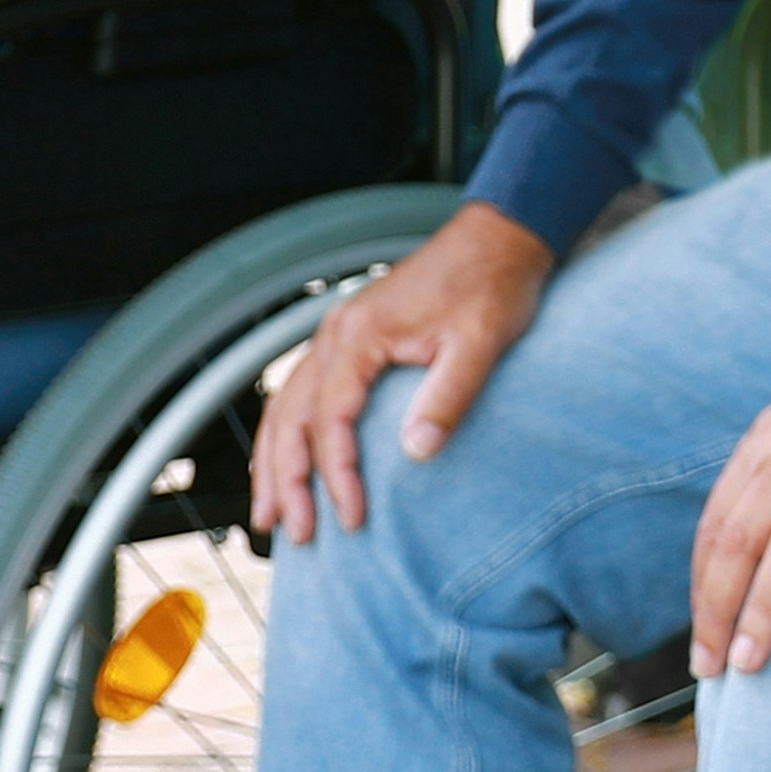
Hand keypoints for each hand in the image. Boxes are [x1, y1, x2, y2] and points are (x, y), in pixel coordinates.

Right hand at [254, 203, 556, 542]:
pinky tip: (286, 462)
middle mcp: (337, 333)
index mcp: (361, 333)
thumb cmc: (493, 285)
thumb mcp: (480, 342)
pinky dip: (289, 432)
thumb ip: (448, 396)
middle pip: (293, 417)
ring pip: (287, 406)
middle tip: (296, 534)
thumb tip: (416, 452)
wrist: (500, 238)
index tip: (352, 516)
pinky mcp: (353, 339)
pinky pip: (304, 392)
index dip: (337, 472)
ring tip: (270, 514)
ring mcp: (339, 334)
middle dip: (288, 479)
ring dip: (276, 461)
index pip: (333, 417)